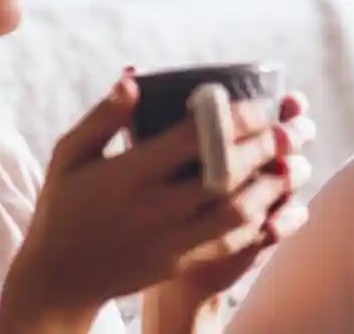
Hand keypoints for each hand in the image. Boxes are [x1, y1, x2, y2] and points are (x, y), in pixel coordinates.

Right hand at [0, 71, 309, 331]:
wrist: (59, 277)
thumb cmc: (64, 204)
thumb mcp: (70, 154)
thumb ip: (104, 116)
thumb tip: (135, 76)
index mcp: (128, 174)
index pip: (193, 140)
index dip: (232, 119)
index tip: (259, 104)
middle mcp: (153, 207)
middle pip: (225, 174)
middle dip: (266, 148)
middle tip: (294, 128)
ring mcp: (169, 240)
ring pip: (236, 213)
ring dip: (271, 186)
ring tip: (294, 163)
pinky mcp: (179, 262)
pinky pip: (230, 243)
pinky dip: (259, 221)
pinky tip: (275, 201)